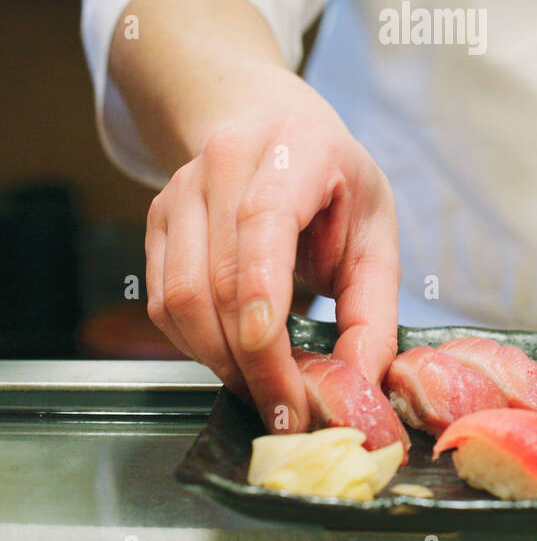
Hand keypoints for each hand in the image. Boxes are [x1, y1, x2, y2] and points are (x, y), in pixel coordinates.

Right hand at [144, 112, 399, 432]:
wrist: (273, 130)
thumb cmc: (335, 184)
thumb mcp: (375, 232)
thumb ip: (374, 309)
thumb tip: (360, 386)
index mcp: (297, 147)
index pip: (264, 218)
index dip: (260, 287)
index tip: (269, 350)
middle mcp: (227, 159)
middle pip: (218, 274)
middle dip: (251, 357)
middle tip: (287, 410)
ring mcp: (182, 189)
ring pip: (179, 296)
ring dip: (220, 360)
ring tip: (264, 393)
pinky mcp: (156, 220)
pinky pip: (161, 302)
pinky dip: (196, 346)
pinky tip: (234, 362)